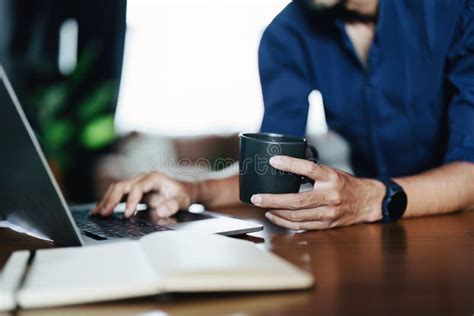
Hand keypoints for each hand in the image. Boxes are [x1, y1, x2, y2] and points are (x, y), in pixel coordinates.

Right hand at [92, 172, 197, 217]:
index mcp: (154, 178)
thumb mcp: (183, 200)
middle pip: (123, 185)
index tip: (128, 214)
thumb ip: (173, 206)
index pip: (137, 187)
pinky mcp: (135, 191)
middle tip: (104, 213)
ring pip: (117, 189)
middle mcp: (143, 178)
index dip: (131, 201)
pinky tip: (101, 210)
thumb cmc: (184, 195)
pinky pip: (119, 194)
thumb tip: (160, 211)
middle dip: (112, 199)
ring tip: (97, 213)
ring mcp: (138, 183)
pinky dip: (109, 202)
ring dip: (107, 200)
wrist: (186, 191)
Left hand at [250, 156, 384, 229]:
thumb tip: (283, 166)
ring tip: (262, 205)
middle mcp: (330, 196)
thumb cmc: (345, 184)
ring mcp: (328, 213)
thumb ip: (311, 172)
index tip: (274, 161)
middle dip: (273, 199)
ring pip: (296, 216)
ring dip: (276, 211)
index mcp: (331, 178)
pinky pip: (301, 225)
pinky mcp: (326, 225)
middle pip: (297, 200)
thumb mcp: (331, 172)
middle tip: (256, 197)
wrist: (367, 202)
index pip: (309, 168)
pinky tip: (274, 215)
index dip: (290, 164)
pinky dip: (284, 221)